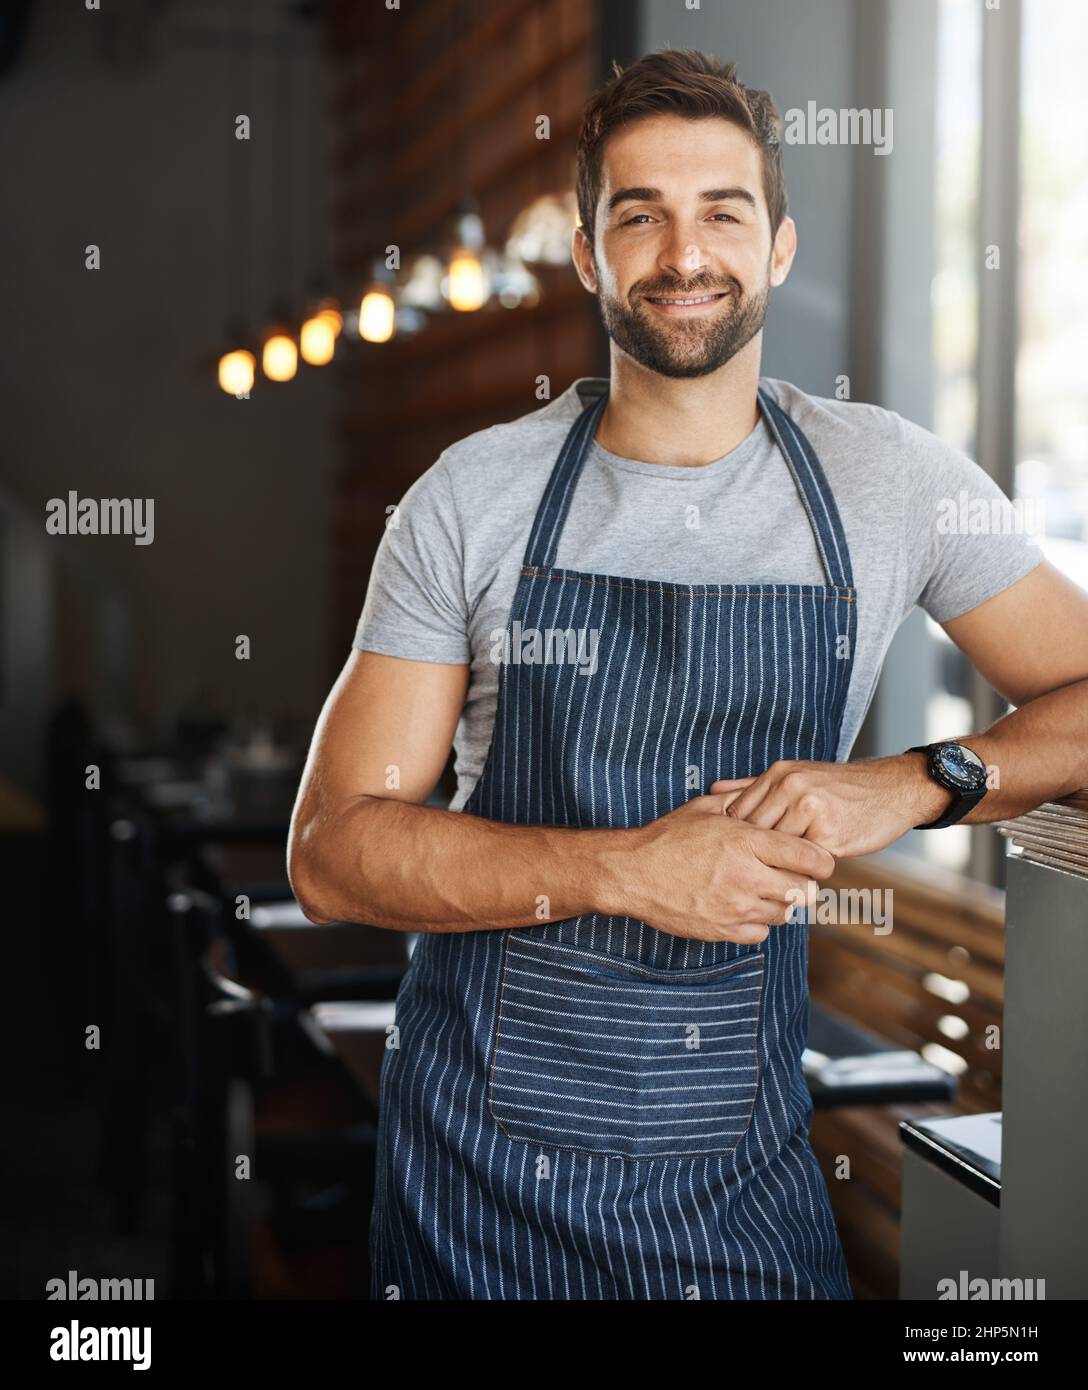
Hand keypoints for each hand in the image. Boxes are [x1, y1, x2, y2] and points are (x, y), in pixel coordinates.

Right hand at [615, 793, 836, 944]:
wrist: (633, 873)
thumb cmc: (668, 837)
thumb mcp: (707, 808)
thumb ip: (744, 802)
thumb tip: (770, 793)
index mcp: (748, 842)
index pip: (811, 859)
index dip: (820, 860)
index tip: (816, 860)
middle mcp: (747, 877)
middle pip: (805, 891)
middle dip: (802, 883)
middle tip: (790, 875)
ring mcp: (736, 908)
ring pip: (785, 913)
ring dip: (780, 902)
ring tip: (761, 888)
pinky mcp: (723, 930)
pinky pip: (761, 932)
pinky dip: (758, 921)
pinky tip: (744, 905)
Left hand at [709, 754, 952, 858]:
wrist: (893, 790)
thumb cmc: (840, 790)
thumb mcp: (796, 777)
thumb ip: (752, 785)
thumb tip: (712, 789)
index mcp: (778, 773)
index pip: (738, 813)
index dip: (735, 839)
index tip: (734, 855)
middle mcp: (790, 786)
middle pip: (753, 834)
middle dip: (751, 856)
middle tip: (748, 873)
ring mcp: (809, 808)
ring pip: (776, 850)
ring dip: (777, 866)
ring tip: (778, 875)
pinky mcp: (829, 833)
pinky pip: (803, 861)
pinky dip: (801, 869)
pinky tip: (804, 872)